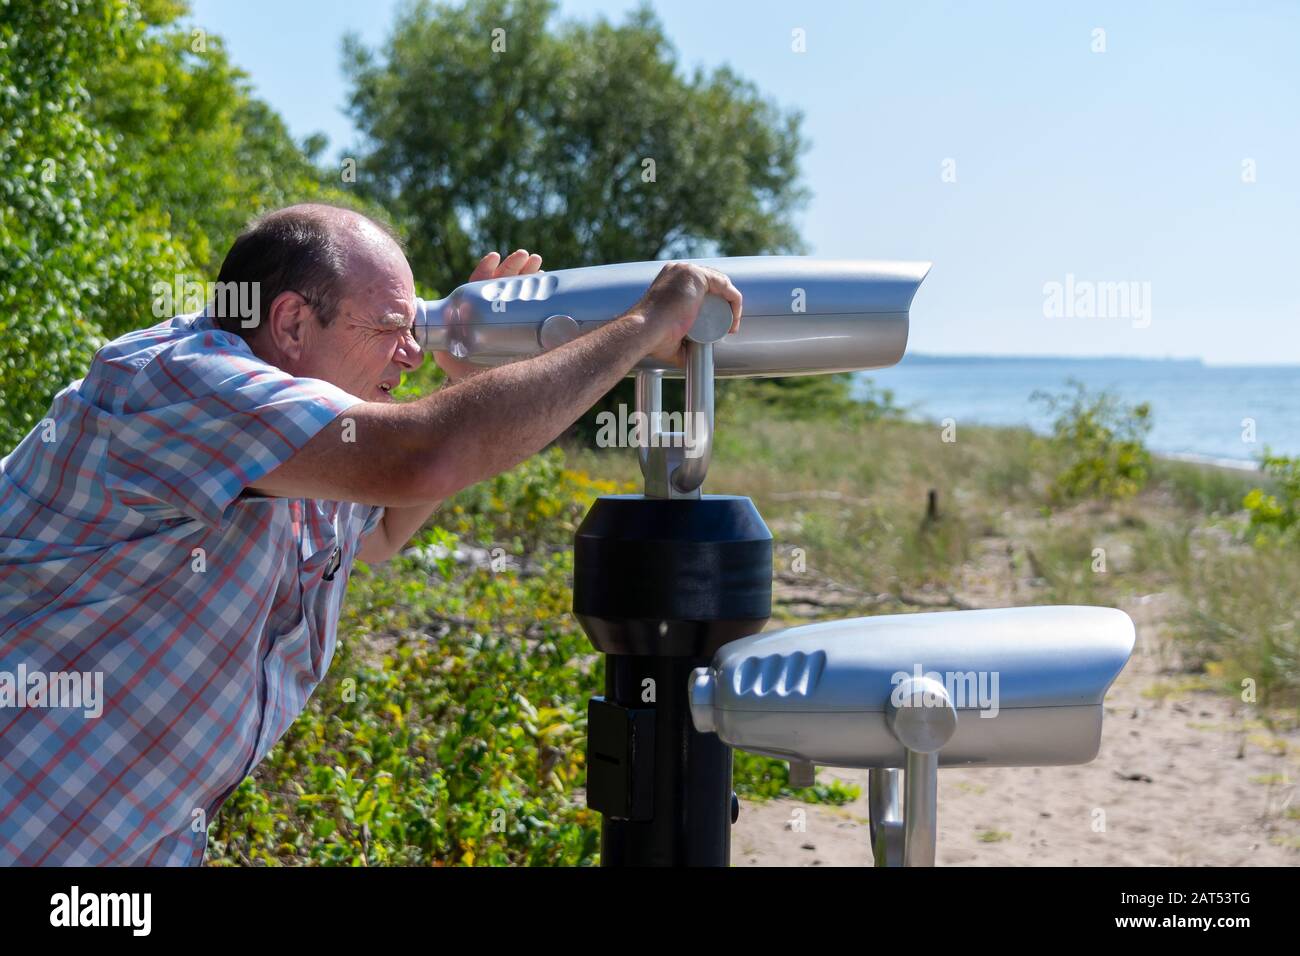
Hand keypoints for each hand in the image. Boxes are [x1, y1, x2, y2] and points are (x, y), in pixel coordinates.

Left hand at [434, 249, 543, 381]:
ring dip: (527, 272)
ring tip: (539, 262)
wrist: (488, 389)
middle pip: (499, 283)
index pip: (477, 285)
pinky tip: (546, 279)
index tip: (495, 258)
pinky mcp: (525, 325)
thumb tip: (450, 336)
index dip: (485, 271)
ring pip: (516, 289)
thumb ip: (447, 353)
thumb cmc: (469, 376)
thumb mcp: (453, 363)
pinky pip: (529, 303)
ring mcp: (508, 317)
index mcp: (471, 313)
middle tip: (528, 257)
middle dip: (512, 267)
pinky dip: (537, 289)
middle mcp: (490, 312)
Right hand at [627, 262, 742, 365]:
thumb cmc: (653, 337)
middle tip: (728, 327)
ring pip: (722, 285)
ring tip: (731, 326)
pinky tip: (735, 318)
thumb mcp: (672, 338)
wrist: (644, 331)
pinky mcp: (696, 275)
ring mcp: (688, 270)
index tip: (721, 327)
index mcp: (672, 279)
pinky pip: (727, 287)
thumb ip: (682, 344)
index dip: (717, 305)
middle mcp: (680, 270)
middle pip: (714, 285)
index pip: (704, 287)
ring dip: (732, 306)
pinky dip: (736, 302)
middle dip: (725, 305)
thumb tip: (693, 359)